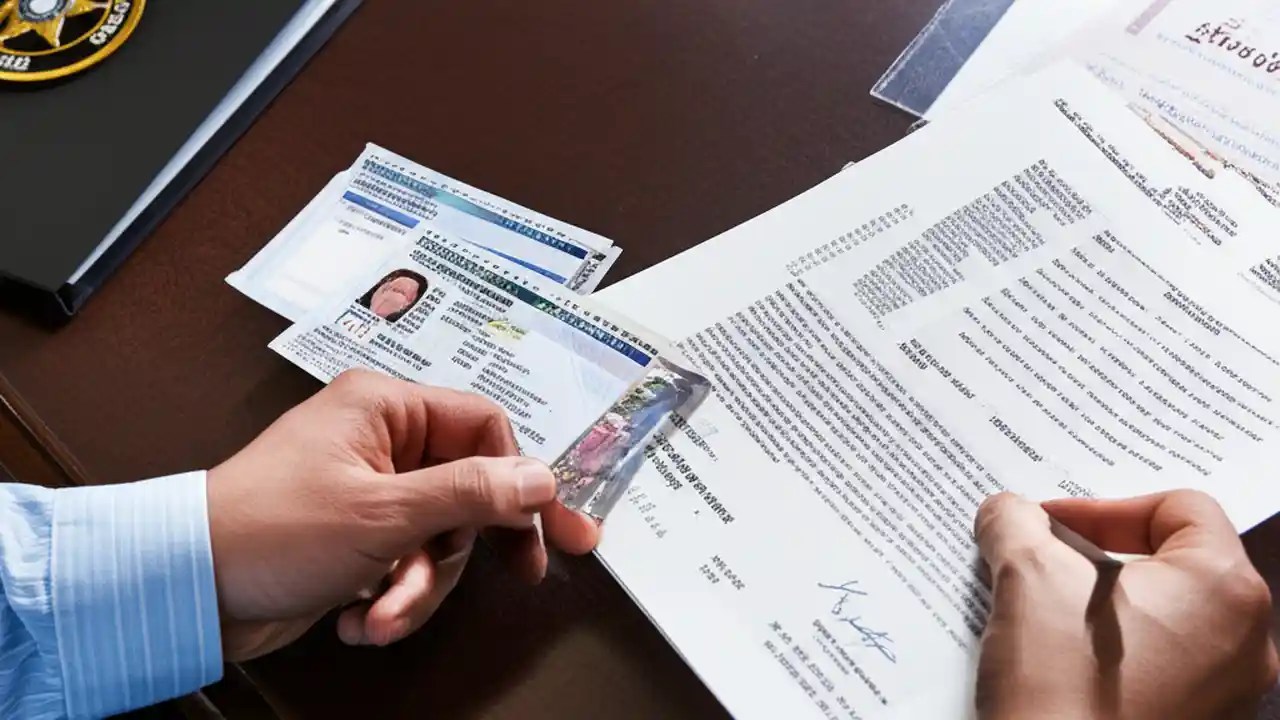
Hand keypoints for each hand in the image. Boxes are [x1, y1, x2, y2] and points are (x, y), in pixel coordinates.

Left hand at [206, 369, 600, 661]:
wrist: (187, 588)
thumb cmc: (269, 530)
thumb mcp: (386, 513)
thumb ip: (472, 493)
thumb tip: (538, 479)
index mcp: (386, 409)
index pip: (485, 427)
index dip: (525, 478)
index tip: (556, 526)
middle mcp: (380, 442)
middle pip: (468, 491)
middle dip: (462, 550)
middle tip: (519, 575)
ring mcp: (367, 491)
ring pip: (438, 539)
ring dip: (418, 587)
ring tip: (382, 612)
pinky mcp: (354, 537)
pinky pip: (404, 564)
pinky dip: (390, 597)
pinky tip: (360, 615)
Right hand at [974, 491, 1277, 719]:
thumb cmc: (1060, 685)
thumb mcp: (1024, 577)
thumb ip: (1015, 525)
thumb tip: (1007, 513)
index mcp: (1224, 590)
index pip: (1179, 508)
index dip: (1106, 506)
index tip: (1050, 526)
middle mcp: (1246, 642)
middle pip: (1175, 562)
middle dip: (1100, 556)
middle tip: (1043, 560)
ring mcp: (1227, 694)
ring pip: (1167, 618)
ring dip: (1103, 605)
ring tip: (1042, 607)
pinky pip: (1163, 668)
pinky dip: (1115, 653)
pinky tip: (1059, 658)